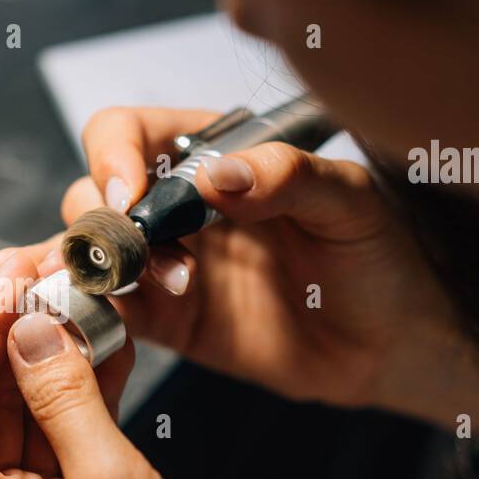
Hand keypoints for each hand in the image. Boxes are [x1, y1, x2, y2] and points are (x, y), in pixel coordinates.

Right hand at [0, 107, 478, 423]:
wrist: (392, 346)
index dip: (114, 154)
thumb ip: (288, 177)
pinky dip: (85, 309)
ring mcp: (165, 263)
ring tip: (150, 290)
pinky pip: (106, 309)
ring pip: (89, 251)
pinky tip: (93, 314)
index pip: (131, 132)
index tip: (131, 192)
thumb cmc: (380, 259)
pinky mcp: (164, 322)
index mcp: (214, 155)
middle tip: (141, 255)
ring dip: (96, 267)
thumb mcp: (349, 203)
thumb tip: (217, 175)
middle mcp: (177, 205)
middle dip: (102, 221)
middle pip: (92, 191)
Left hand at [0, 249, 318, 478]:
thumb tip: (29, 327)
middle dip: (20, 338)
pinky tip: (109, 352)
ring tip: (89, 302)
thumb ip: (65, 399)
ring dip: (56, 363)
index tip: (11, 275)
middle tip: (56, 277)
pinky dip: (82, 401)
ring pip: (26, 419)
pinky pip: (62, 445)